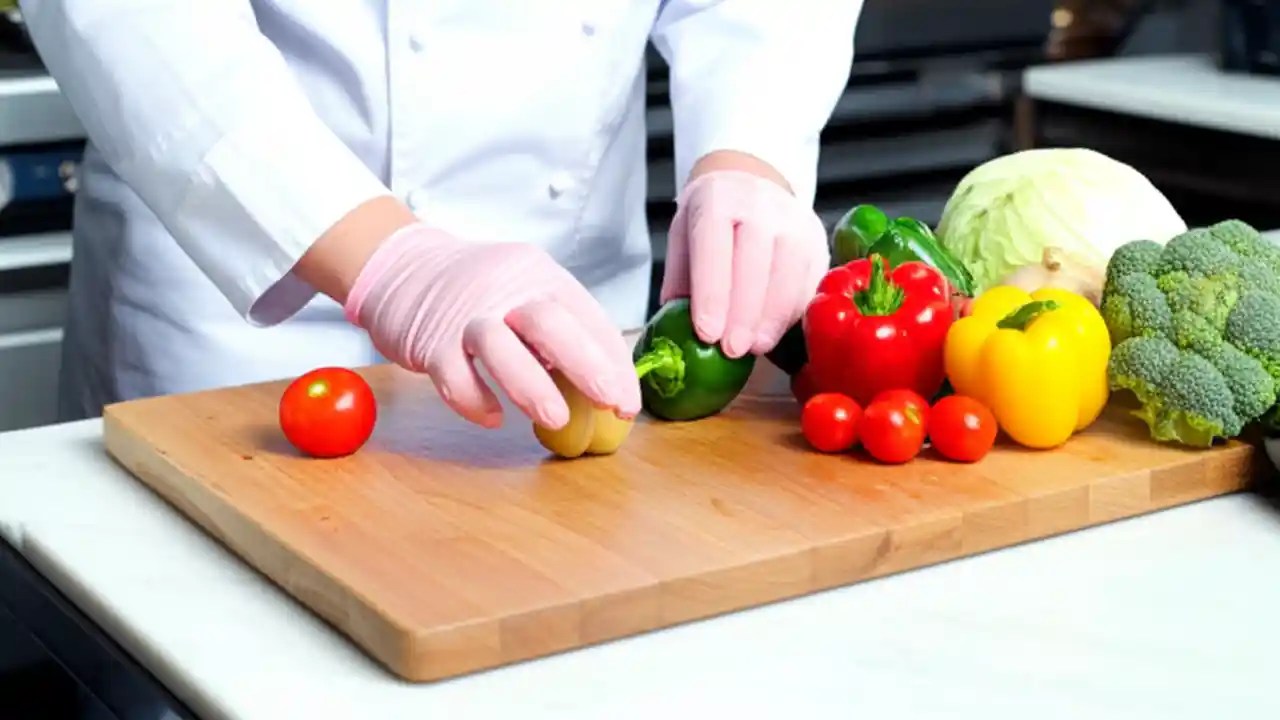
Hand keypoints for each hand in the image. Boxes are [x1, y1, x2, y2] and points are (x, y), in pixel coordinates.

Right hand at [343, 223, 640, 429]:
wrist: (401, 267)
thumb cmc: (476, 291)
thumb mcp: (523, 293)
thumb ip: (558, 333)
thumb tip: (603, 387)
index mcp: (539, 275)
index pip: (587, 318)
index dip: (614, 364)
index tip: (627, 404)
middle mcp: (504, 288)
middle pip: (549, 323)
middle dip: (585, 365)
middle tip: (608, 402)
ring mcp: (464, 314)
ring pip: (499, 346)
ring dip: (531, 386)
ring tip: (555, 419)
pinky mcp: (429, 340)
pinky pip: (453, 375)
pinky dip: (474, 400)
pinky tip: (491, 416)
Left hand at [660, 157, 828, 358]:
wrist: (750, 180)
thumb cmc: (713, 217)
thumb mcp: (683, 236)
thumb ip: (680, 280)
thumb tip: (678, 329)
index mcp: (718, 200)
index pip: (714, 248)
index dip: (711, 294)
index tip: (707, 334)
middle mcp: (760, 204)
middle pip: (755, 264)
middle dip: (743, 314)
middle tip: (732, 350)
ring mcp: (794, 220)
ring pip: (788, 274)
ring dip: (771, 318)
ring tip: (755, 348)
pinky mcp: (816, 239)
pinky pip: (808, 281)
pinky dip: (792, 313)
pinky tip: (775, 332)